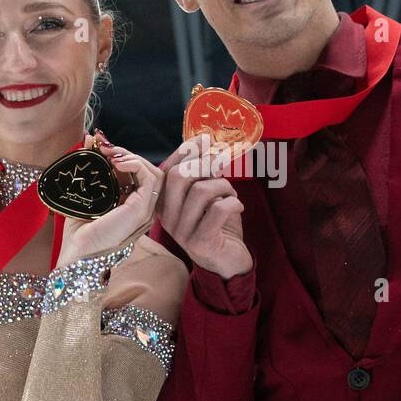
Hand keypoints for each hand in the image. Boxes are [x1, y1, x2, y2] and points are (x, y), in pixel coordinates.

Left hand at [55, 134, 163, 265]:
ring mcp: (145, 210)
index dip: (124, 157)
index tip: (103, 148)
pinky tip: (117, 163)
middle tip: (106, 148)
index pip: (139, 174)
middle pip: (149, 171)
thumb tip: (90, 139)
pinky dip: (136, 165)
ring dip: (134, 158)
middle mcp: (142, 209)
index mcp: (131, 206)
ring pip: (154, 173)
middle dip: (129, 154)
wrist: (78, 254)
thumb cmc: (79, 232)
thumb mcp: (86, 193)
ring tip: (112, 155)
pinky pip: (150, 179)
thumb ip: (91, 168)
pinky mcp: (142, 210)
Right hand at [157, 133, 252, 279]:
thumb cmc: (217, 225)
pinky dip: (232, 203)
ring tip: (231, 194)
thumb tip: (205, 141)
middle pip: (178, 177)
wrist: (228, 262)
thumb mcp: (207, 195)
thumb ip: (203, 173)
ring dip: (223, 186)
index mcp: (164, 204)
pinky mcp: (200, 242)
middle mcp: (166, 218)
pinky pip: (217, 209)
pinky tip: (237, 207)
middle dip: (204, 164)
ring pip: (200, 191)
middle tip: (222, 165)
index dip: (185, 151)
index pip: (166, 170)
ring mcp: (181, 232)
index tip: (205, 138)